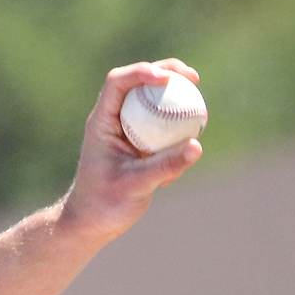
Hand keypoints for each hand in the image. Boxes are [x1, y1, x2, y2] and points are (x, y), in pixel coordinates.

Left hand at [56, 59, 203, 243]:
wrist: (93, 222)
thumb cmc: (104, 204)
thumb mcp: (136, 185)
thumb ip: (166, 166)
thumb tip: (197, 145)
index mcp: (102, 121)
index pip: (118, 83)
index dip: (142, 72)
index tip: (167, 78)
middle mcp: (114, 119)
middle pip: (140, 83)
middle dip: (168, 72)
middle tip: (194, 78)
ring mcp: (129, 129)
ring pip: (154, 102)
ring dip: (177, 101)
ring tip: (200, 111)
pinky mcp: (141, 142)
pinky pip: (163, 127)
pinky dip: (178, 133)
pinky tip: (180, 163)